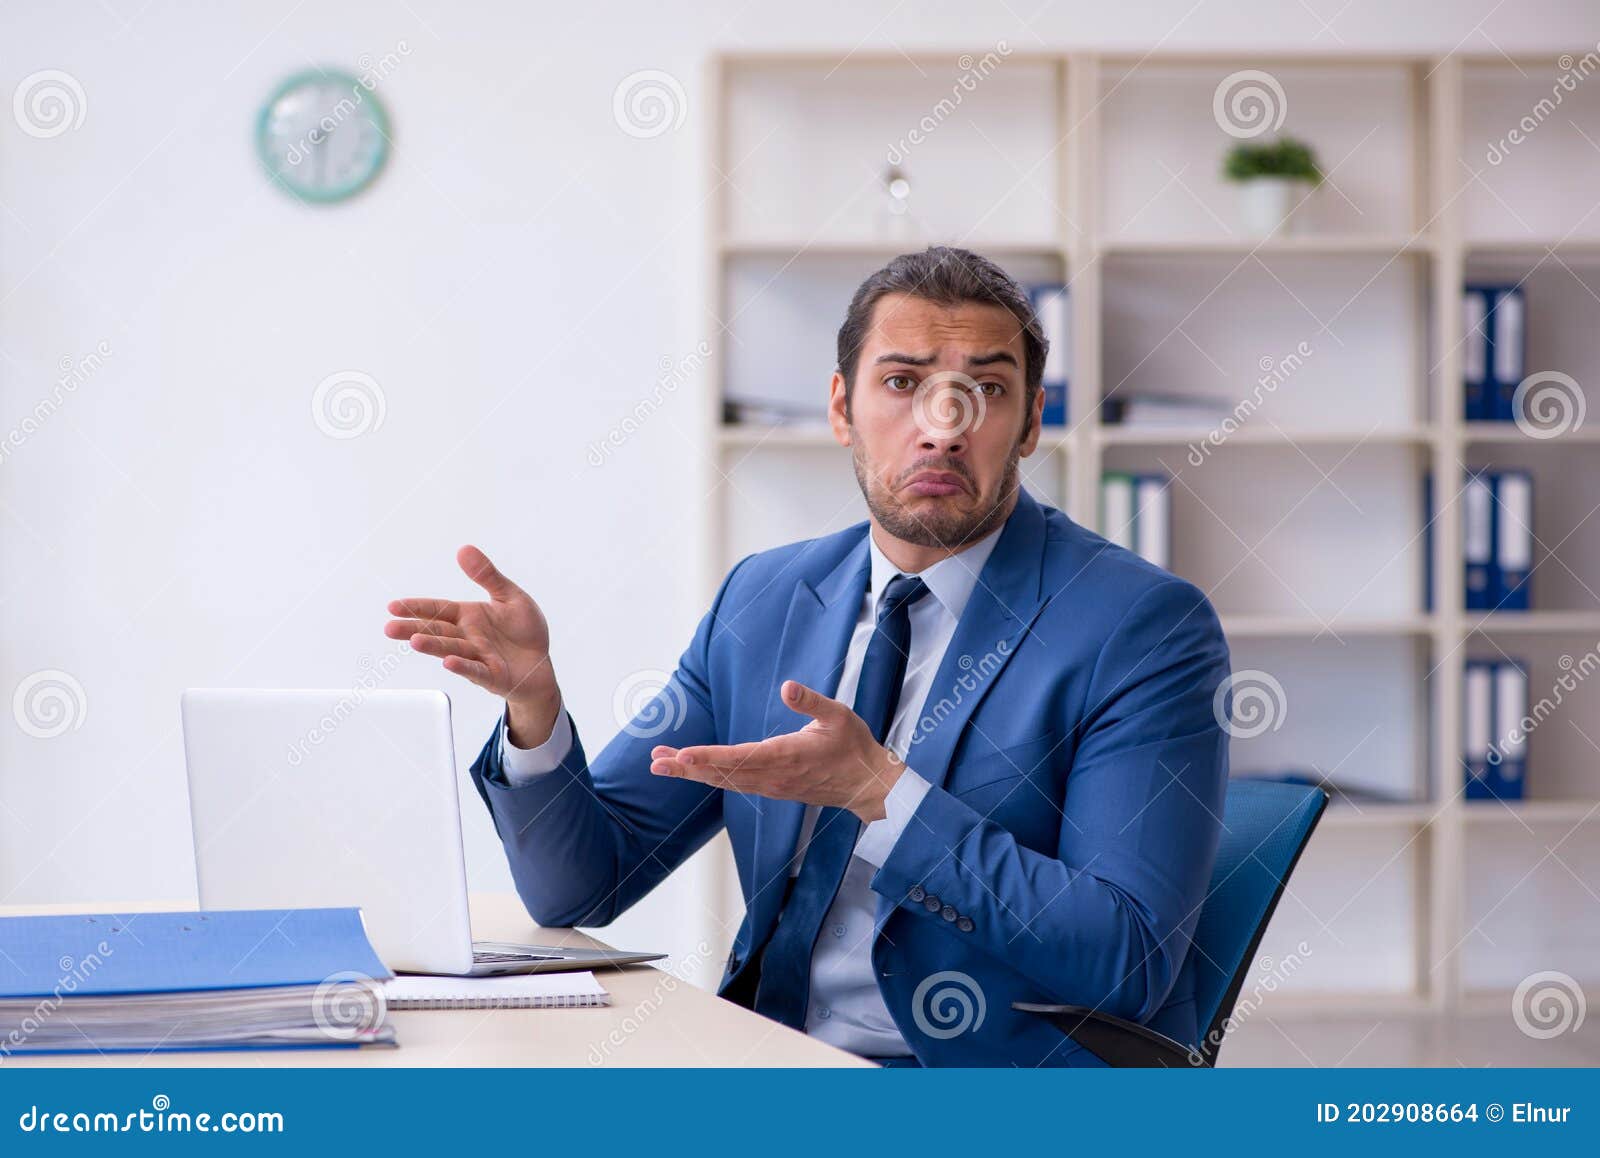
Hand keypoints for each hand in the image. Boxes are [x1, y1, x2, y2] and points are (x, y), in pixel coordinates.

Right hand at [385, 545, 561, 745]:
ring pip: (452, 649)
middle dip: (413, 628)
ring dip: (434, 646)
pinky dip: (463, 666)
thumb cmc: (524, 631)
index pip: (439, 610)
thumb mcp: (509, 596)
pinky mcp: (491, 675)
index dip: (417, 608)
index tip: (393, 606)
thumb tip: (464, 549)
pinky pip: (476, 670)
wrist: (541, 664)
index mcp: (469, 616)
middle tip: (389, 628)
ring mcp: (477, 657)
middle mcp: (468, 637)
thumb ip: (487, 575)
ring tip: (414, 641)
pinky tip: (449, 662)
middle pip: (437, 631)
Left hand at [648, 680, 903, 821]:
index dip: (709, 757)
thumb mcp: (838, 716)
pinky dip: (710, 776)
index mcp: (785, 756)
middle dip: (687, 767)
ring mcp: (770, 786)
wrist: (866, 785)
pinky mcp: (772, 788)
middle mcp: (772, 776)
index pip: (739, 758)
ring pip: (724, 780)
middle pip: (722, 773)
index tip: (683, 755)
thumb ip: (811, 702)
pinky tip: (693, 770)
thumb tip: (787, 686)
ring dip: (693, 772)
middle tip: (655, 761)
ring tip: (662, 763)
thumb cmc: (853, 747)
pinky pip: (735, 783)